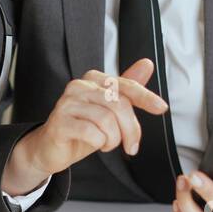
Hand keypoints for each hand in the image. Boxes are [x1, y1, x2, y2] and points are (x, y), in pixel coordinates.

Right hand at [3, 59, 167, 195]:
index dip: (146, 97)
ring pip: (107, 121)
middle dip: (131, 130)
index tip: (161, 108)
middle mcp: (79, 86)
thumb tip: (147, 64)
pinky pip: (92, 133)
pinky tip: (95, 144)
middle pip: (119, 105)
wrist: (51, 148)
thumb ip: (126, 89)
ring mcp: (67, 103)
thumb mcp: (109, 110)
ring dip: (113, 139)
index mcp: (92, 79)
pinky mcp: (60, 122)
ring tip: (107, 144)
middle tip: (131, 146)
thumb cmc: (82, 128)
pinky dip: (99, 143)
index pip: (125, 85)